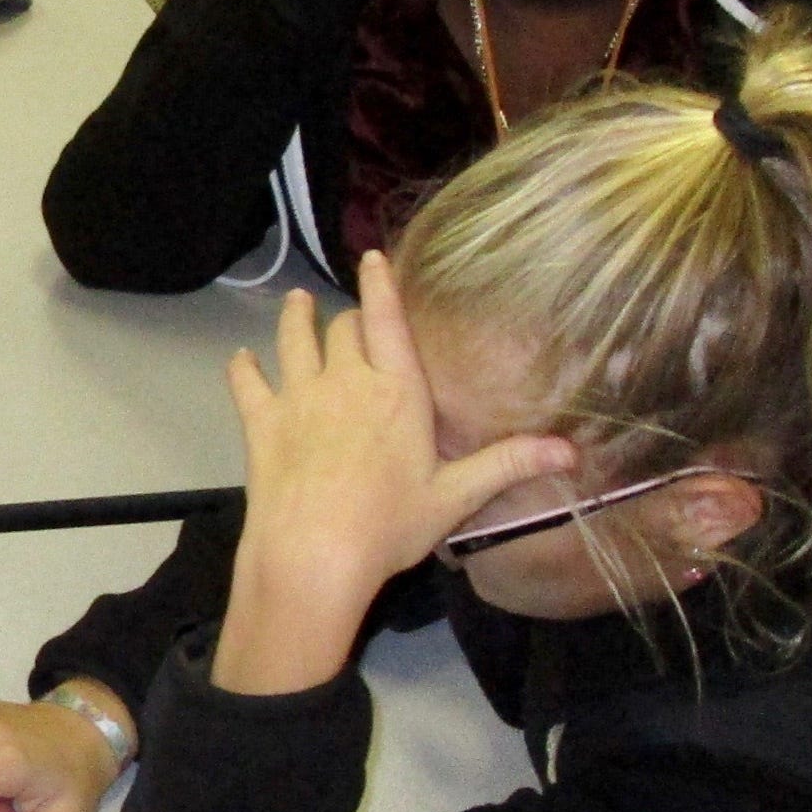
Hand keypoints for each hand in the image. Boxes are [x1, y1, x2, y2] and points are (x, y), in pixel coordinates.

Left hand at [212, 253, 575, 693]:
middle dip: (347, 318)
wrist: (312, 554)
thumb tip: (570, 449)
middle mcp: (346, 381)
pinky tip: (241, 358)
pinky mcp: (261, 422)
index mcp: (397, 393)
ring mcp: (298, 398)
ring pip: (293, 340)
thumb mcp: (454, 498)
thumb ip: (507, 464)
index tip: (372, 257)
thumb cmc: (388, 526)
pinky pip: (248, 381)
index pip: (388, 322)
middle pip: (343, 329)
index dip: (380, 286)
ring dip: (295, 319)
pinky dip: (244, 366)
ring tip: (295, 304)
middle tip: (349, 316)